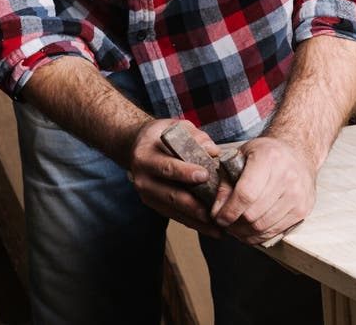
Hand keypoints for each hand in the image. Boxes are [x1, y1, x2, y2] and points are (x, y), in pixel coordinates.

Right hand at [128, 118, 222, 237]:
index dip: (185, 172)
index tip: (205, 175)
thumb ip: (195, 136)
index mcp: (145, 156)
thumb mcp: (175, 127)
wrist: (137, 147)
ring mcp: (147, 195)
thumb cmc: (161, 136)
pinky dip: (193, 223)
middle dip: (193, 204)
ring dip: (196, 220)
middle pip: (170, 194)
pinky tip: (210, 228)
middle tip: (214, 210)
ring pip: (173, 210)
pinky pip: (175, 216)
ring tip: (218, 227)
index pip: (166, 166)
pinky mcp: (154, 205)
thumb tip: (212, 150)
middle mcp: (142, 179)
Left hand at [210, 136, 316, 244]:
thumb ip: (226, 181)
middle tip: (224, 223)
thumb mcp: (241, 156)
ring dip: (244, 232)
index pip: (246, 193)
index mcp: (268, 158)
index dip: (229, 210)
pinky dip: (259, 236)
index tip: (218, 217)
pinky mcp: (303, 209)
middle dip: (234, 223)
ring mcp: (297, 195)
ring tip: (234, 228)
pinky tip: (249, 230)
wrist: (298, 153)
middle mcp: (286, 176)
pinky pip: (276, 231)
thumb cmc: (266, 153)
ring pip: (263, 226)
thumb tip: (217, 210)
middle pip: (253, 213)